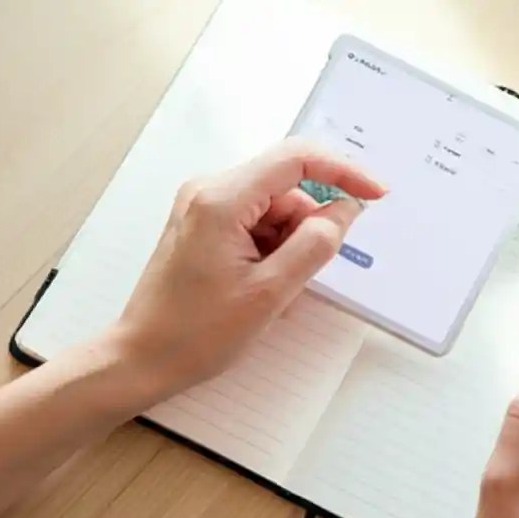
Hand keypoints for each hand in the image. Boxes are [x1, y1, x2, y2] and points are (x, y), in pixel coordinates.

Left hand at [109, 138, 385, 399]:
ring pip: (275, 209)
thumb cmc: (197, 333)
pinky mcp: (203, 224)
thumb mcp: (271, 293)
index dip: (343, 172)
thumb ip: (315, 245)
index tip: (376, 194)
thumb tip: (346, 210)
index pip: (296, 159)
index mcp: (221, 200)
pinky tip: (260, 286)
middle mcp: (208, 191)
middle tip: (299, 278)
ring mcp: (203, 206)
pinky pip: (256, 222)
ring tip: (272, 291)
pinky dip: (272, 250)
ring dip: (289, 245)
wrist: (142, 357)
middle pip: (286, 188)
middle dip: (308, 228)